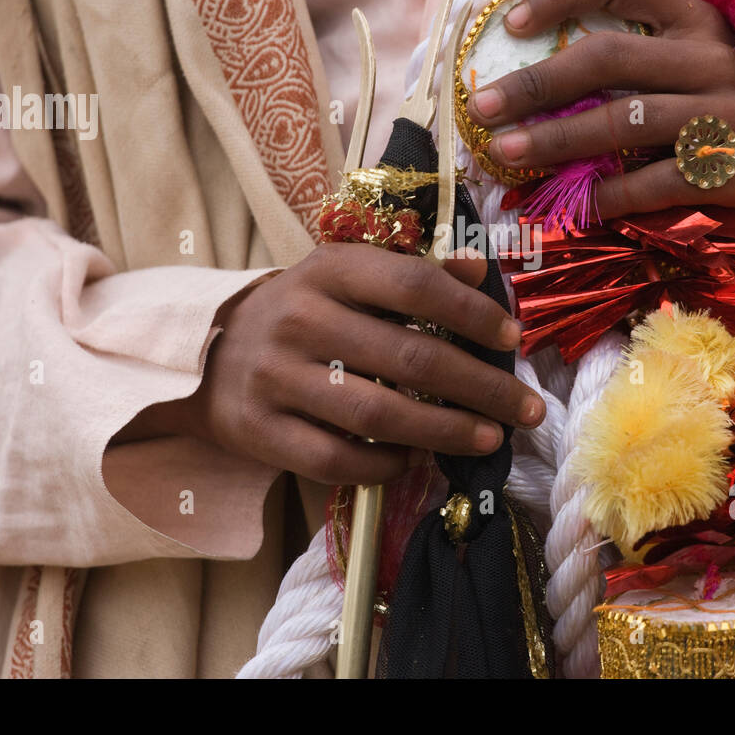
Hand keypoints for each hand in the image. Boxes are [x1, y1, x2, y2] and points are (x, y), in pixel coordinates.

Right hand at [119, 243, 545, 484]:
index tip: (513, 338)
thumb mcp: (348, 276)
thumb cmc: (302, 311)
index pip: (415, 284)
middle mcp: (300, 318)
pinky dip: (384, 465)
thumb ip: (415, 271)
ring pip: (377, 414)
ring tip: (490, 438)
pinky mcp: (260, 431)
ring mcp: (276, 378)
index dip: (473, 312)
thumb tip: (482, 270)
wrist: (207, 353)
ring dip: (445, 432)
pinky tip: (416, 461)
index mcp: (330, 269)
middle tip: (528, 407)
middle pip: (409, 357)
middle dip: (481, 386)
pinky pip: (336, 460)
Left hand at [466, 0, 734, 215]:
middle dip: (535, 81)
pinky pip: (651, 183)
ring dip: (554, 139)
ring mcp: (726, 114)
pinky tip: (570, 204)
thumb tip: (535, 68)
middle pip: (607, 56)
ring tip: (504, 151)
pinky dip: (604, 195)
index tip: (511, 23)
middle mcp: (712, 58)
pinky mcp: (734, 171)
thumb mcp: (695, 63)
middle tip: (481, 105)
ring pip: (621, 121)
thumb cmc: (728, 113)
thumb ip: (638, 52)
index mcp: (696, 18)